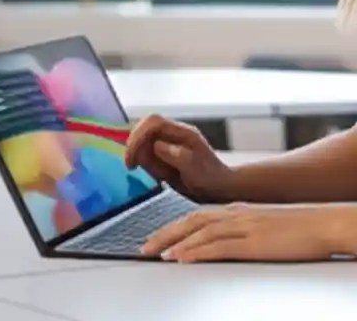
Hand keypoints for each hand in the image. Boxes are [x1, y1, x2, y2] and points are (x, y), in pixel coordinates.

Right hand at [124, 114, 233, 202]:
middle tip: (132, 166)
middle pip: (143, 128)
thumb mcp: (195, 169)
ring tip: (153, 174)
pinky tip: (156, 175)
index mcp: (182, 132)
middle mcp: (174, 134)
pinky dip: (144, 161)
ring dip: (140, 156)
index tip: (133, 157)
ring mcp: (169, 142)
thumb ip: (176, 155)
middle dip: (134, 146)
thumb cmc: (211, 179)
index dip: (138, 135)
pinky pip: (146, 151)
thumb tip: (156, 146)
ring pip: (143, 140)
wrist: (221, 189)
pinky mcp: (165, 152)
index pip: (153, 122)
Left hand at [141, 203, 356, 262]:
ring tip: (156, 254)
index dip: (172, 227)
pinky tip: (183, 258)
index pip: (195, 217)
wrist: (324, 223)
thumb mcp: (260, 225)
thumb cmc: (296, 228)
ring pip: (200, 232)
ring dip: (175, 243)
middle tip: (144, 248)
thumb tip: (217, 242)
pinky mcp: (254, 241)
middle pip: (190, 222)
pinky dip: (197, 251)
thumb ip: (238, 230)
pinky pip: (219, 246)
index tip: (155, 239)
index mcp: (235, 211)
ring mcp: (244, 227)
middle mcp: (234, 215)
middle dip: (164, 235)